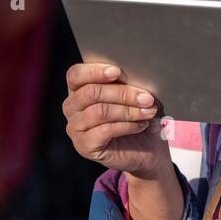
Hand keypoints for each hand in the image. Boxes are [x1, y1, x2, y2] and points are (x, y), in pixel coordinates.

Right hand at [63, 63, 169, 180]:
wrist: (145, 148)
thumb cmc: (136, 115)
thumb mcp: (130, 94)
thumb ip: (124, 82)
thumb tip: (135, 72)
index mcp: (77, 88)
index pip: (75, 75)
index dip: (95, 71)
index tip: (118, 72)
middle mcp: (72, 107)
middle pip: (91, 92)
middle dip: (122, 93)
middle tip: (147, 97)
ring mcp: (75, 128)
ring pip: (99, 112)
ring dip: (128, 110)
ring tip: (148, 111)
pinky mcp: (84, 146)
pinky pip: (104, 131)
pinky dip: (127, 126)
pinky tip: (141, 125)